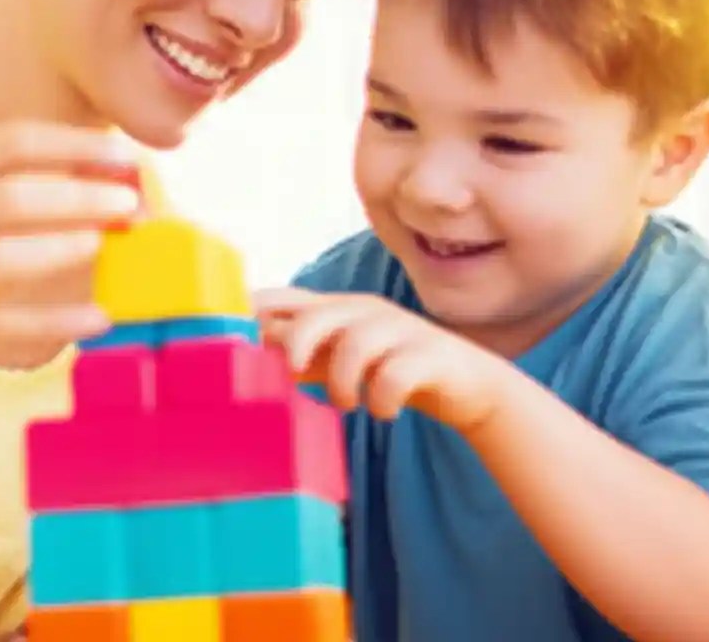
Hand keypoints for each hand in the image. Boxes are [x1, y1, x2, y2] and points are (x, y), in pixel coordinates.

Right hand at [0, 122, 144, 370]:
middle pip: (6, 199)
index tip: (124, 156)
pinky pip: (8, 326)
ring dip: (59, 249)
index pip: (10, 144)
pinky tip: (100, 317)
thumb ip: (26, 179)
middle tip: (128, 204)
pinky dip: (58, 322)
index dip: (74, 146)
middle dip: (76, 199)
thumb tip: (118, 177)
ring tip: (102, 244)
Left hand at [255, 287, 512, 434]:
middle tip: (298, 376)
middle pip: (319, 315)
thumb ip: (303, 354)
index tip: (239, 340)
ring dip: (344, 383)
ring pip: (357, 345)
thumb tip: (251, 357)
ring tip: (348, 405)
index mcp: (340, 310)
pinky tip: (384, 412)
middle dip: (299, 345)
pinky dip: (383, 399)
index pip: (287, 297)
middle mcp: (368, 313)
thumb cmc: (393, 370)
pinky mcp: (430, 356)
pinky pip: (396, 375)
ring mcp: (401, 331)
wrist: (469, 385)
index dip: (258, 312)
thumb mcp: (341, 359)